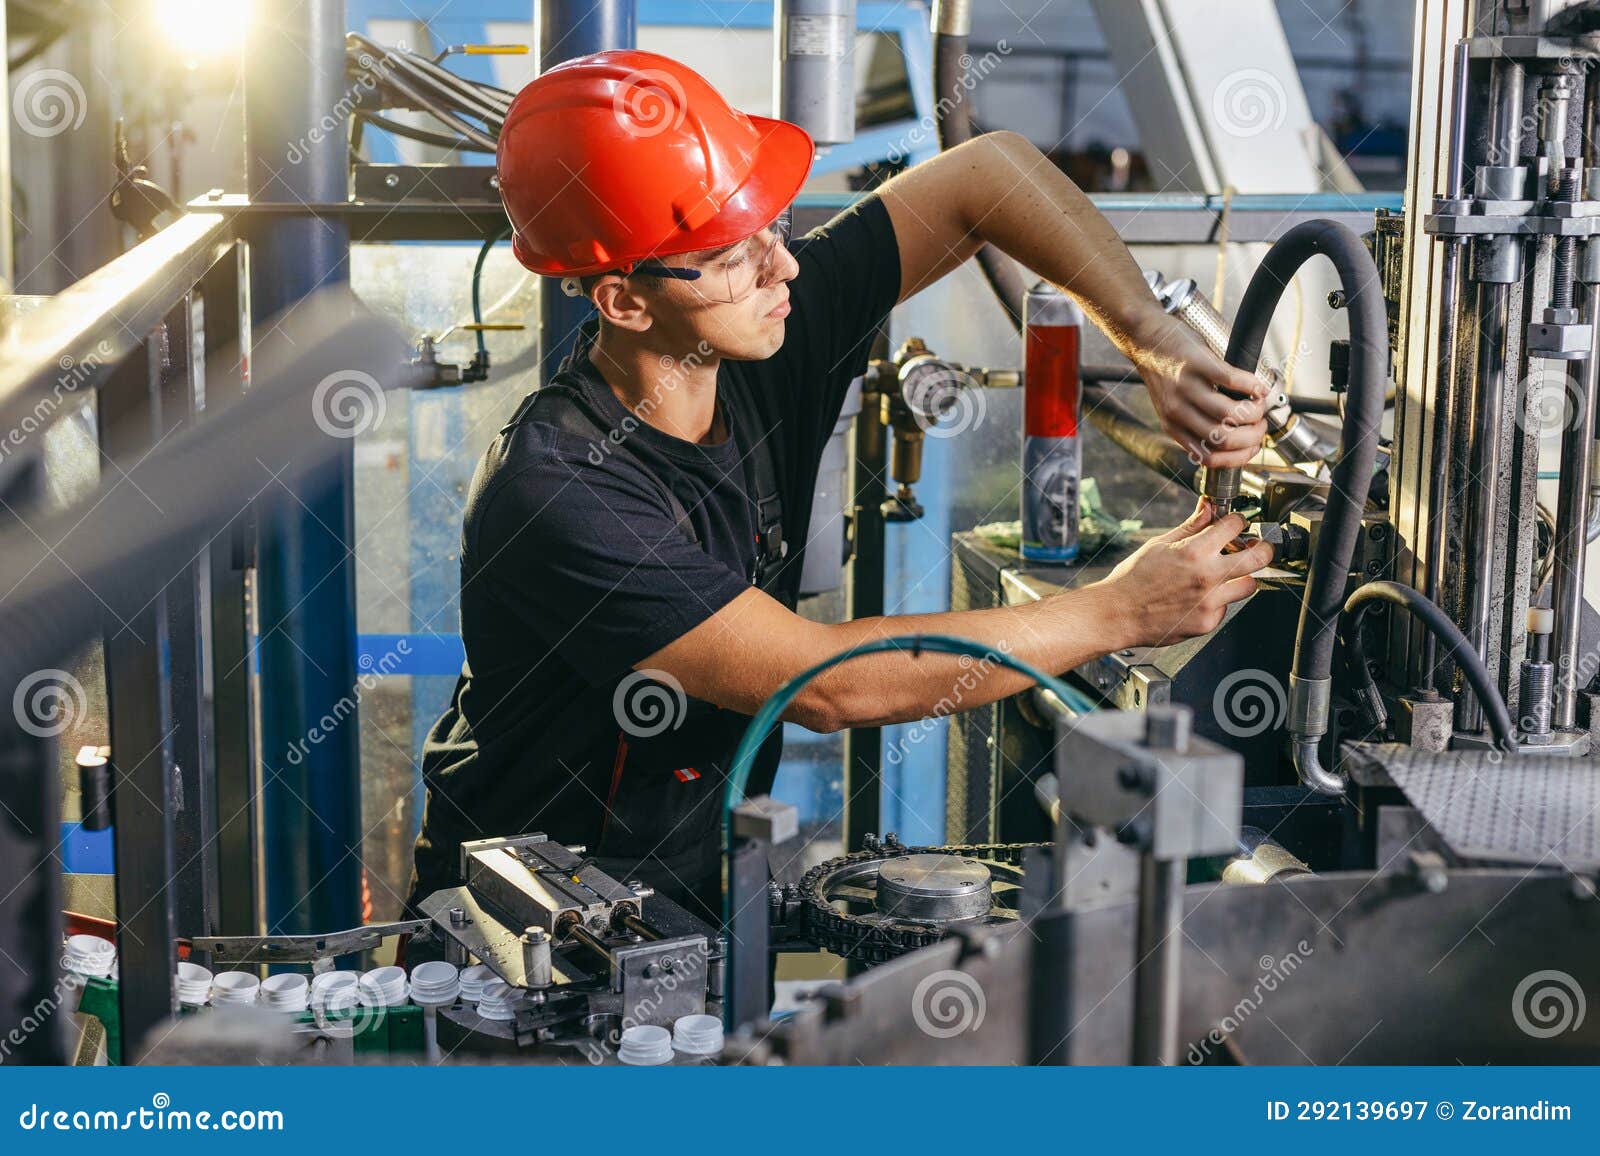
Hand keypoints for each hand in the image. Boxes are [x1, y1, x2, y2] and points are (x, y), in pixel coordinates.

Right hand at [1088, 499, 1273, 647]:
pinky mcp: (1208, 622)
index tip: (1236, 524)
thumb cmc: (1133, 579)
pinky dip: (1218, 601)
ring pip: (1249, 585)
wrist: (1118, 613)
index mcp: (1194, 551)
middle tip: (1258, 548)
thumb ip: (1190, 527)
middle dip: (1263, 548)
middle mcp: (1206, 576)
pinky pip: (1226, 607)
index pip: (1234, 526)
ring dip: (1242, 577)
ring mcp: (1210, 602)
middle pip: (1258, 558)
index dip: (1237, 521)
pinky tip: (1199, 597)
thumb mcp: (1160, 544)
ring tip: (1226, 575)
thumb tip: (1208, 508)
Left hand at [1125, 312, 1270, 467]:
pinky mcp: (1198, 363)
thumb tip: (1229, 442)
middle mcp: (1178, 411)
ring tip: (1259, 406)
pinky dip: (1252, 386)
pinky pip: (1231, 380)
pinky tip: (1259, 388)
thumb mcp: (1171, 408)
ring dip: (1254, 413)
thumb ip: (1192, 426)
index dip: (1238, 457)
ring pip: (1229, 413)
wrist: (1147, 340)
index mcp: (1173, 427)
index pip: (1209, 457)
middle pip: (1224, 438)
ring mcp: (1187, 387)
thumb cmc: (1165, 374)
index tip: (1253, 448)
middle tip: (1260, 425)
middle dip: (1252, 436)